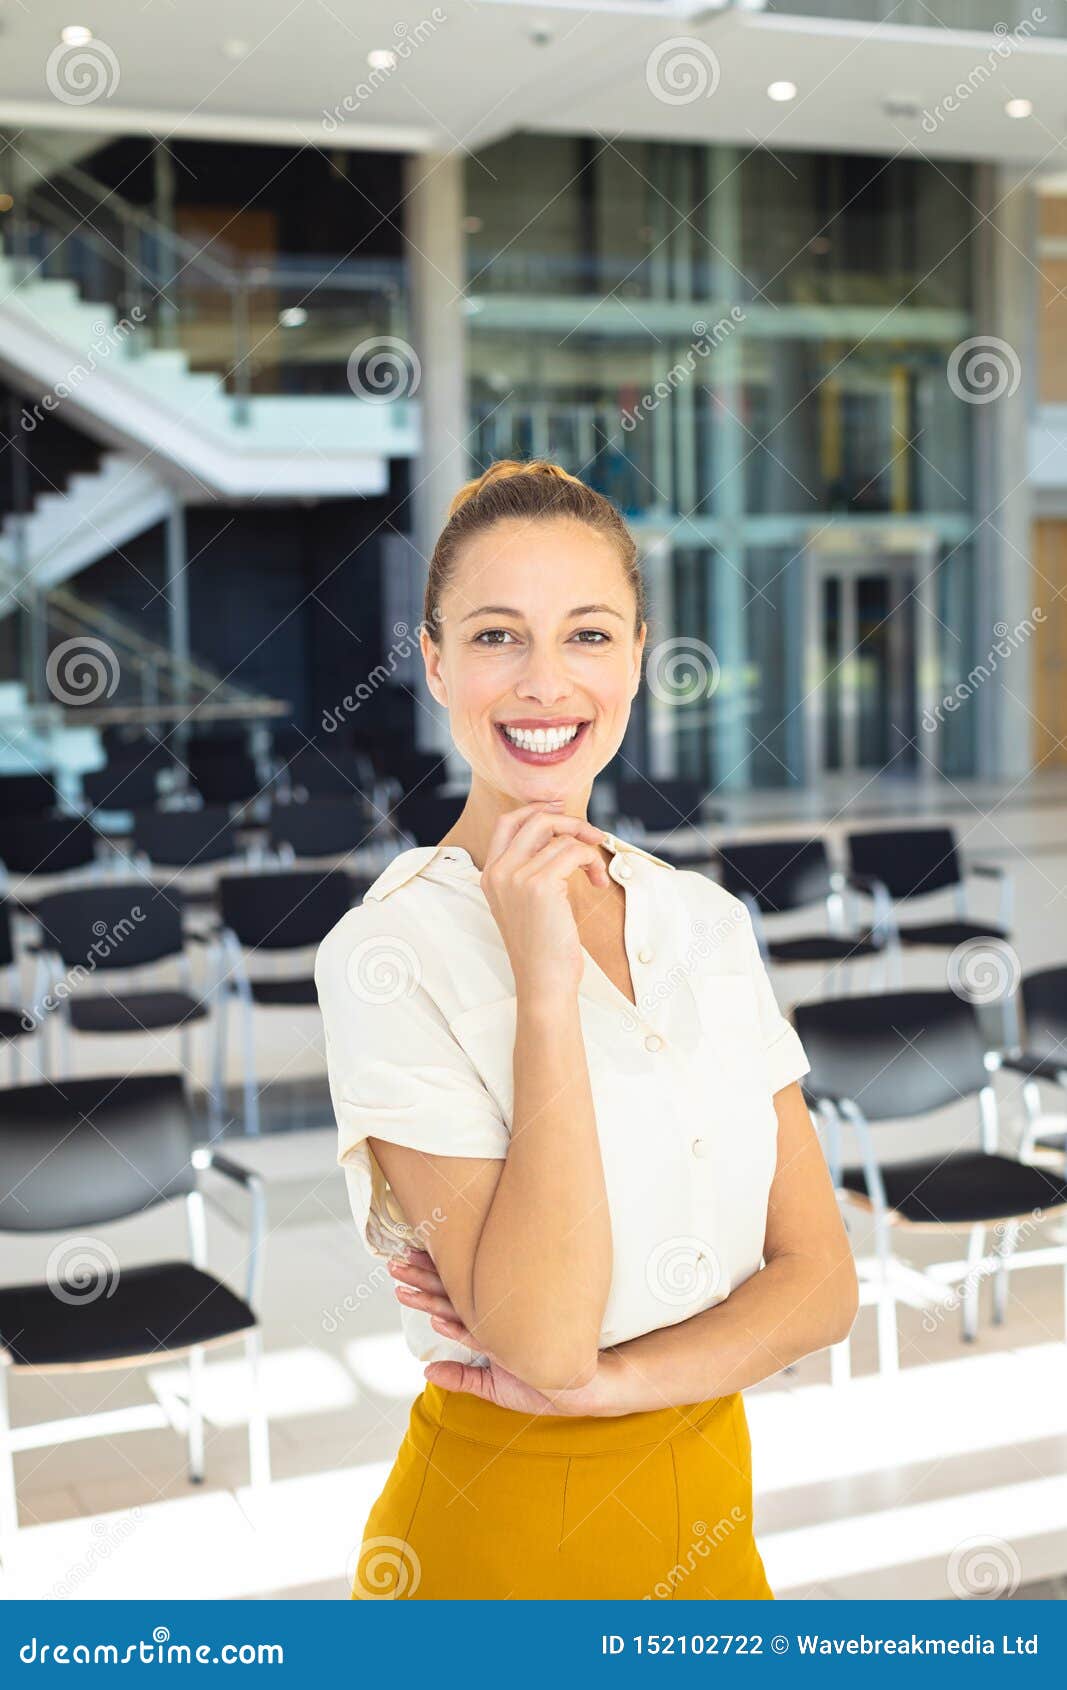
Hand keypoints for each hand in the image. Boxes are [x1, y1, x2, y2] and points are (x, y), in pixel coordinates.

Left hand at [389, 1247, 625, 1417]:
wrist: (584, 1389)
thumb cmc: (544, 1385)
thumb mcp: (496, 1387)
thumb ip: (463, 1379)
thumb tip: (426, 1373)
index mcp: (488, 1325)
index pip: (451, 1297)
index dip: (426, 1282)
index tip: (402, 1267)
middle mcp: (495, 1320)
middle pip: (451, 1293)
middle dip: (421, 1277)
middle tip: (394, 1262)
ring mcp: (505, 1329)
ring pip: (461, 1305)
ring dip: (430, 1294)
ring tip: (401, 1282)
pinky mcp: (518, 1344)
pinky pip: (483, 1334)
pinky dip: (460, 1326)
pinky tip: (438, 1318)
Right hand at [480, 801, 609, 1002]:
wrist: (543, 980)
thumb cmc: (541, 946)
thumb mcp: (526, 902)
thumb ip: (531, 868)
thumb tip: (560, 835)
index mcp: (490, 874)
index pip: (508, 823)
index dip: (537, 810)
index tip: (562, 813)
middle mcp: (498, 872)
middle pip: (535, 820)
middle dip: (570, 822)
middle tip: (592, 836)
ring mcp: (516, 877)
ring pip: (560, 837)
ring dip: (588, 850)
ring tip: (596, 874)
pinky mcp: (540, 885)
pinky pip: (574, 852)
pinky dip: (592, 861)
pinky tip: (597, 881)